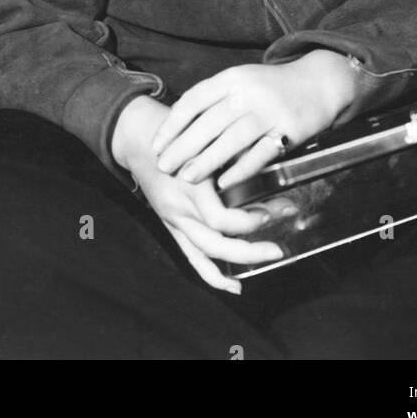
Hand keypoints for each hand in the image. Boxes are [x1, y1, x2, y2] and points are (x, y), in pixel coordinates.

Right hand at [111, 95, 293, 293]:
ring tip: (269, 256)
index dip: (248, 220)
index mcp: (186, 184)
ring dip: (239, 261)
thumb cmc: (174, 130)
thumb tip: (267, 155)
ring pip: (205, 254)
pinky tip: (235, 287)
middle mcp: (178, 208)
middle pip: (215, 243)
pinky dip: (213, 276)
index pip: (219, 217)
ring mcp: (172, 220)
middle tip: (279, 248)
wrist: (137, 137)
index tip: (273, 210)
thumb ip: (229, 151)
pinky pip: (192, 258)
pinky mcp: (171, 226)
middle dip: (251, 250)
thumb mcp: (202, 136)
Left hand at [151, 51, 359, 192]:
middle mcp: (248, 92)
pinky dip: (241, 169)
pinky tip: (225, 183)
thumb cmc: (271, 87)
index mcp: (232, 78)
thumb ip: (215, 101)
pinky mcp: (289, 130)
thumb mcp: (242, 81)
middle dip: (182, 146)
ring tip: (187, 177)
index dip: (172, 124)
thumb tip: (178, 129)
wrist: (320, 82)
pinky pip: (261, 153)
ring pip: (231, 139)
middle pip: (208, 122)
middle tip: (164, 166)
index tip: (156, 144)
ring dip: (207, 161)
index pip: (194, 100)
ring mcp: (270, 111)